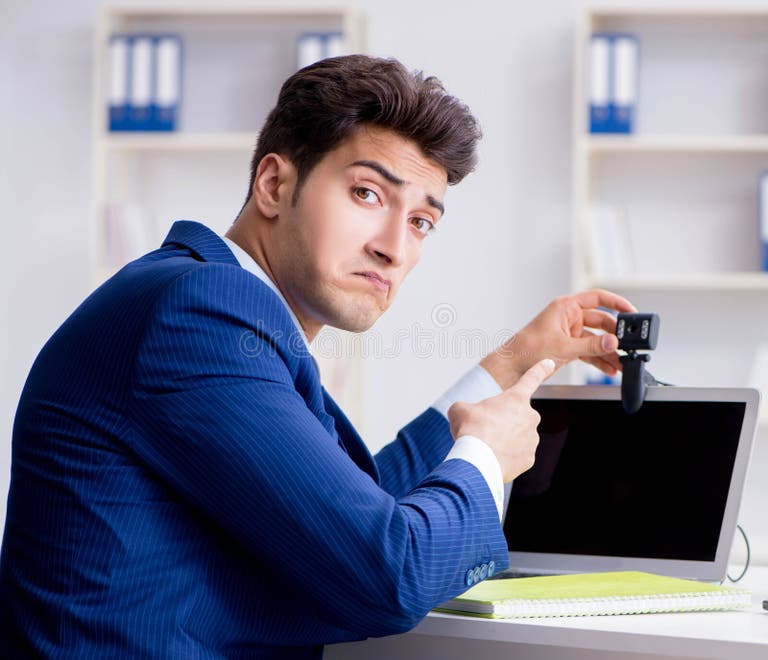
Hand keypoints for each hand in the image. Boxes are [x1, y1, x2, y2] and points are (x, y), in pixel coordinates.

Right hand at [448, 359, 555, 481]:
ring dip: (506, 439)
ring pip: (519, 436)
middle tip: (486, 429)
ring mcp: (532, 438)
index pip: (531, 379)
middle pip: (517, 415)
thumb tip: (465, 415)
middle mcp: (529, 417)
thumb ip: (468, 407)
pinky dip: (507, 456)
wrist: (477, 460)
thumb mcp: (460, 409)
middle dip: (504, 421)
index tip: (549, 363)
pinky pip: (518, 454)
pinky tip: (494, 457)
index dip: (540, 369)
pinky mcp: (529, 458)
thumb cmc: (470, 430)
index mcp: (515, 399)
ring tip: (487, 445)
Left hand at [480, 289, 635, 388]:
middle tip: (628, 346)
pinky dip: (599, 360)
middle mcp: (569, 317)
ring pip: (596, 339)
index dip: (617, 303)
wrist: (512, 367)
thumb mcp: (563, 347)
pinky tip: (611, 368)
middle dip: (615, 335)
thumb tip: (613, 342)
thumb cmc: (527, 349)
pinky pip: (589, 351)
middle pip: (601, 321)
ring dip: (609, 352)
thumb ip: (591, 346)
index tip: (632, 312)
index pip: (598, 298)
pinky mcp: (568, 347)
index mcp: (566, 307)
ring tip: (622, 363)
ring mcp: (569, 332)